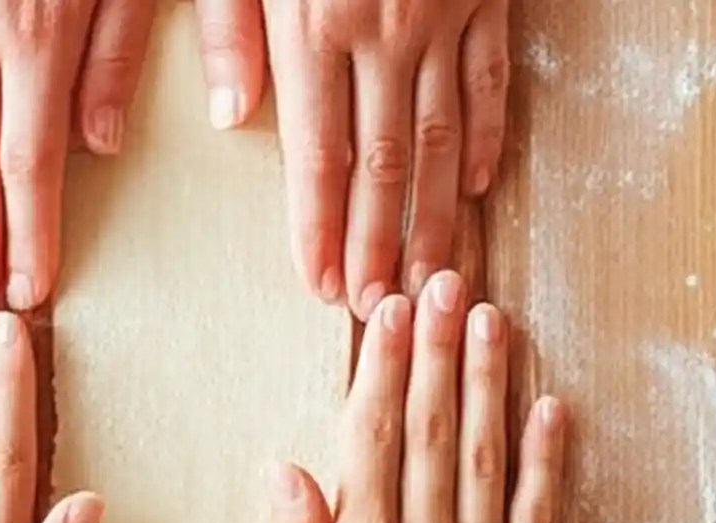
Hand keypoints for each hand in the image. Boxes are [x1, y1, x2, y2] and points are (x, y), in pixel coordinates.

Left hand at [193, 0, 508, 317]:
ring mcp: (440, 16)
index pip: (317, 156)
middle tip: (372, 302)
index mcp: (312, 25)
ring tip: (426, 274)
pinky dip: (486, 139)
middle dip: (376, 244)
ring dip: (434, 214)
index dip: (319, 228)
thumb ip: (229, 28)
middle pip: (382, 164)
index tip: (320, 283)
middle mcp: (382, 31)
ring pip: (440, 136)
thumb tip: (227, 115)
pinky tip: (476, 188)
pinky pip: (489, 80)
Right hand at [258, 270, 566, 522]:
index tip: (388, 314)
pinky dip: (551, 460)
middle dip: (438, 350)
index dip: (382, 369)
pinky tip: (552, 407)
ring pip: (489, 458)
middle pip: (435, 431)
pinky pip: (544, 518)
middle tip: (444, 283)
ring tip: (490, 320)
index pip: (374, 440)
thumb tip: (283, 472)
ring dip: (489, 382)